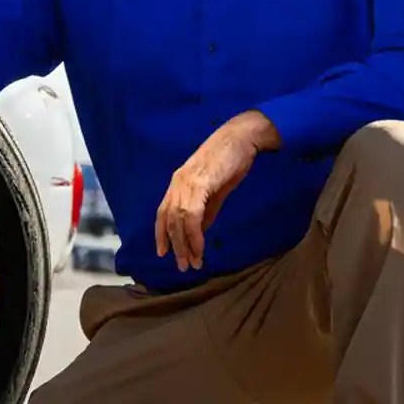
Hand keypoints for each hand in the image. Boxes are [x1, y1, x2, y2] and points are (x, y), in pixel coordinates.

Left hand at [155, 111, 280, 271]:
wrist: (241, 137)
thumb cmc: (231, 159)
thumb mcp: (215, 189)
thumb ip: (206, 210)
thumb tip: (199, 231)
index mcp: (179, 182)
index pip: (163, 212)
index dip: (161, 233)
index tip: (164, 252)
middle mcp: (178, 183)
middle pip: (170, 220)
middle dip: (176, 246)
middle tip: (183, 266)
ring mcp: (186, 182)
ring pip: (179, 221)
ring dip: (185, 245)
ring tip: (193, 262)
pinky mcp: (199, 183)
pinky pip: (192, 215)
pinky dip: (194, 234)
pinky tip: (200, 247)